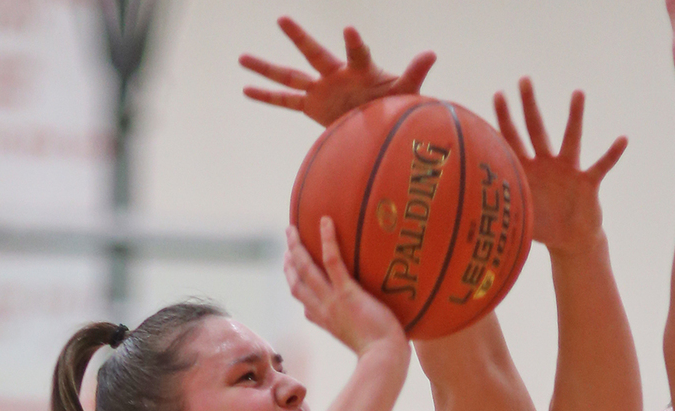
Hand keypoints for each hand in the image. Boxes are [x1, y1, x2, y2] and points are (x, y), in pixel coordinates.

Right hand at [240, 18, 436, 126]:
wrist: (382, 127)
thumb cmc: (394, 106)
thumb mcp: (405, 92)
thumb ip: (414, 73)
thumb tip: (431, 53)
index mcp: (360, 70)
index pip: (356, 53)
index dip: (353, 43)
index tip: (349, 30)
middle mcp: (336, 76)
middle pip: (314, 54)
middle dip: (299, 39)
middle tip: (282, 19)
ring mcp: (321, 90)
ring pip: (290, 75)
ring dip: (267, 68)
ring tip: (242, 57)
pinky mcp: (313, 107)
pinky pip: (286, 101)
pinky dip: (267, 97)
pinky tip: (246, 89)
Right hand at [284, 219, 408, 355]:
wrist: (384, 358)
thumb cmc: (382, 352)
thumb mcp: (363, 340)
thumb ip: (358, 328)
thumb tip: (363, 322)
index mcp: (326, 322)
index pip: (304, 302)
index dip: (294, 282)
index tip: (291, 268)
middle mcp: (323, 310)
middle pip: (296, 282)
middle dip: (289, 260)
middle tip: (288, 239)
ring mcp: (333, 301)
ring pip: (306, 269)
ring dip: (296, 247)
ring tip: (292, 227)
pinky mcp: (347, 293)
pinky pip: (333, 261)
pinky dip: (327, 240)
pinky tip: (325, 221)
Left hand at [494, 79, 626, 256]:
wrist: (569, 240)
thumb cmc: (541, 227)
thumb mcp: (517, 219)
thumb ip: (497, 210)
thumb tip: (467, 209)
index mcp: (527, 171)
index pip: (512, 140)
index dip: (504, 119)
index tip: (498, 94)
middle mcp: (547, 164)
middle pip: (536, 129)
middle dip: (528, 106)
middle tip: (524, 80)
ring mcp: (567, 171)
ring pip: (571, 139)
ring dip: (574, 117)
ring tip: (577, 93)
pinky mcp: (587, 183)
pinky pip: (601, 165)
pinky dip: (612, 154)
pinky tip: (622, 139)